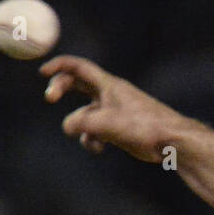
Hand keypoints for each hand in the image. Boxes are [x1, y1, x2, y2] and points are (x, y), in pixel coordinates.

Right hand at [40, 55, 190, 160]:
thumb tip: (67, 127)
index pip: (79, 67)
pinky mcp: (118, 129)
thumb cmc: (144, 126)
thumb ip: (83, 123)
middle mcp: (110, 95)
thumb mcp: (108, 123)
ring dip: (80, 127)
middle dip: (61, 90)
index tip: (42, 73)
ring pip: (85, 115)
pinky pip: (96, 131)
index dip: (59, 66)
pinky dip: (92, 140)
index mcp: (108, 85)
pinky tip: (99, 148)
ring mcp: (114, 112)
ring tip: (90, 138)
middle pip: (77, 85)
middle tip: (49, 99)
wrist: (171, 142)